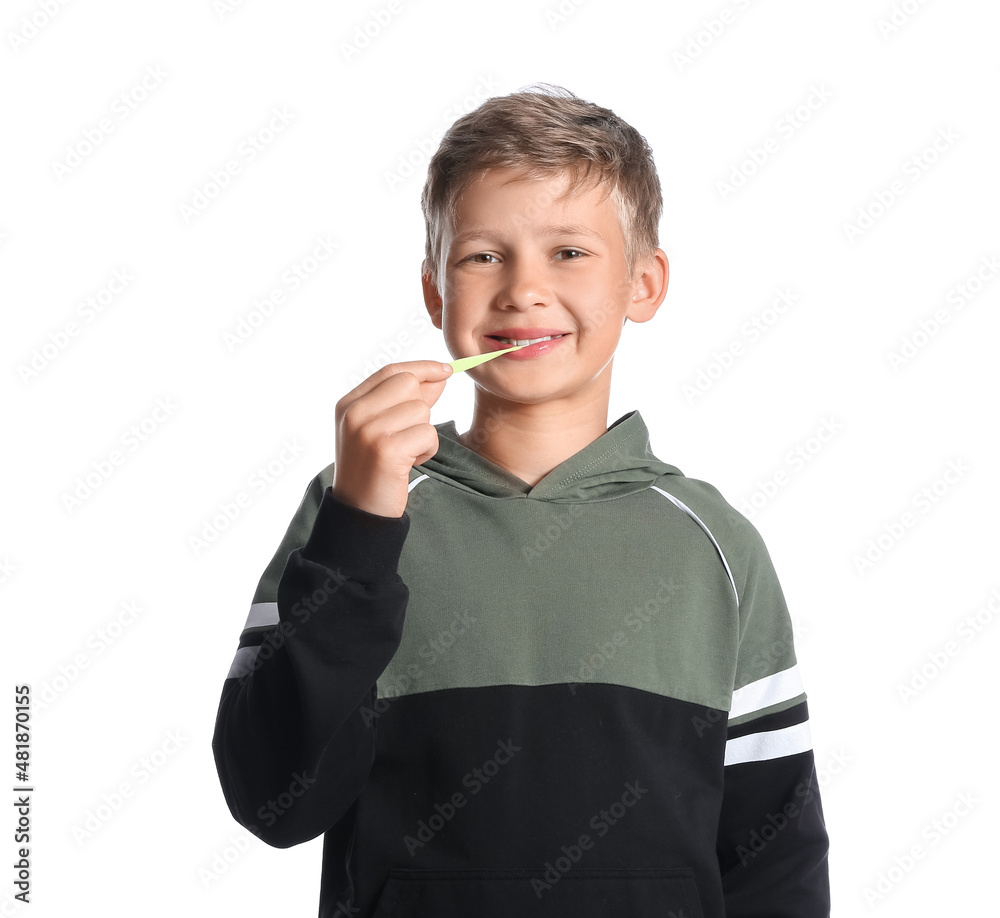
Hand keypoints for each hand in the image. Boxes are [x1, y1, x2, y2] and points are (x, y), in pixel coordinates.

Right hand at [331, 360, 452, 517]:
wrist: (359, 513)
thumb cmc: (374, 470)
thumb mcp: (381, 430)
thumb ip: (406, 401)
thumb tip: (439, 376)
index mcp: (349, 404)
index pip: (391, 371)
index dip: (422, 368)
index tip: (446, 370)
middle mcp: (354, 413)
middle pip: (408, 384)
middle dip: (421, 407)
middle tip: (409, 434)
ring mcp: (367, 430)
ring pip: (421, 410)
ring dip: (424, 434)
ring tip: (405, 454)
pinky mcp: (386, 449)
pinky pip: (428, 433)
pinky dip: (427, 450)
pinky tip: (409, 464)